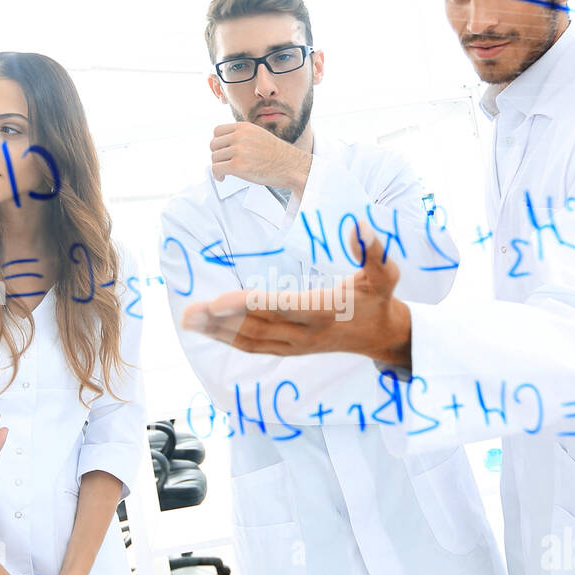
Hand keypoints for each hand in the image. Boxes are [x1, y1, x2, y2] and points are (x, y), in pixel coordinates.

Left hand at [181, 234, 412, 366]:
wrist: (383, 337)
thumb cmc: (380, 299)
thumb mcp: (386, 274)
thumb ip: (374, 250)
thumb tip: (359, 223)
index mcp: (325, 309)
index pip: (283, 307)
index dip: (250, 304)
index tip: (220, 300)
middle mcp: (306, 332)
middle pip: (258, 327)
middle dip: (221, 320)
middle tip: (189, 312)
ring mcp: (297, 344)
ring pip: (251, 340)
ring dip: (218, 331)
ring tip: (188, 320)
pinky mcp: (290, 350)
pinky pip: (255, 346)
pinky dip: (229, 339)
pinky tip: (207, 330)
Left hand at [210, 122, 311, 190]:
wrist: (291, 166)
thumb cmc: (276, 155)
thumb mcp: (258, 136)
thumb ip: (242, 136)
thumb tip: (223, 143)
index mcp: (244, 127)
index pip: (217, 131)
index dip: (217, 143)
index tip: (222, 152)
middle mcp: (240, 136)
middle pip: (213, 145)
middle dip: (217, 156)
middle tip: (224, 164)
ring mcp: (239, 150)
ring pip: (214, 158)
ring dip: (218, 167)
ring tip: (226, 172)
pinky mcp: (238, 166)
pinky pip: (216, 169)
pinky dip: (217, 175)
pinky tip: (223, 178)